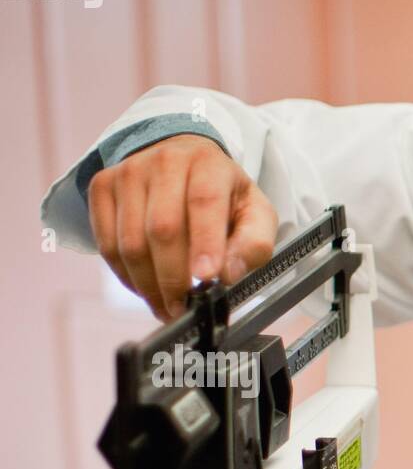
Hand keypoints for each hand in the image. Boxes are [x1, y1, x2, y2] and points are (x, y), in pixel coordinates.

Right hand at [87, 133, 277, 321]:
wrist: (182, 160)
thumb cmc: (223, 195)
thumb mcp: (255, 214)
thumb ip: (253, 245)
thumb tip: (228, 275)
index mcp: (208, 165)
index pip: (204, 203)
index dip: (204, 244)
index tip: (205, 279)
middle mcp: (164, 162)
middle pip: (162, 229)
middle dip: (173, 279)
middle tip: (184, 308)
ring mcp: (128, 173)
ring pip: (130, 243)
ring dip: (148, 285)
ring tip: (167, 306)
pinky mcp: (102, 188)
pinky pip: (107, 245)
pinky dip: (127, 276)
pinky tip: (147, 288)